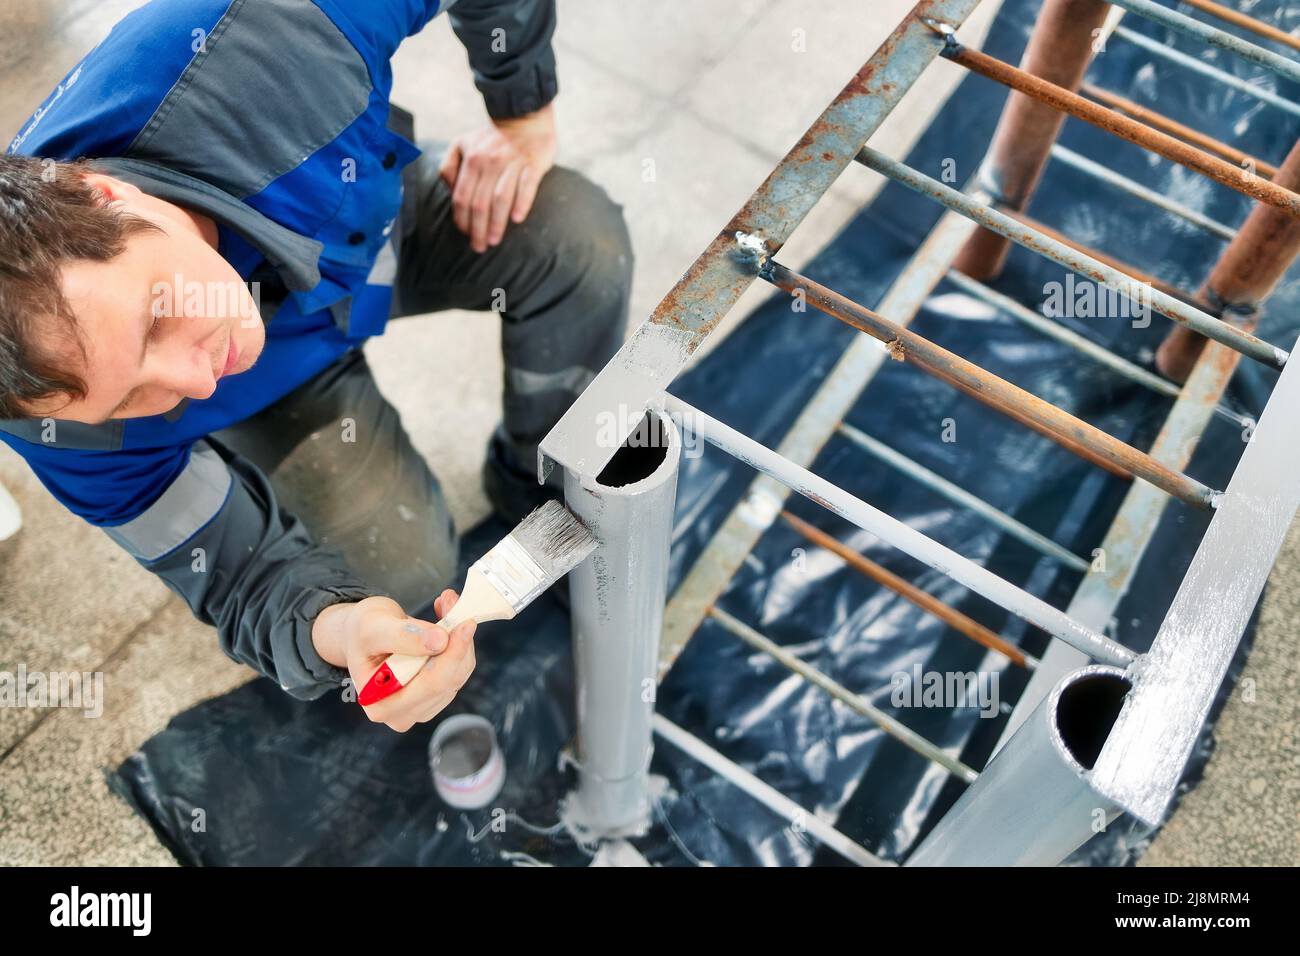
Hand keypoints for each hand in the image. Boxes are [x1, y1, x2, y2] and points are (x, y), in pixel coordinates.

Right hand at [313, 590, 476, 731]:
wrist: (365, 635)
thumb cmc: (362, 633)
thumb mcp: (373, 627)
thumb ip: (402, 636)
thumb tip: (439, 641)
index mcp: (381, 705)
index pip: (430, 684)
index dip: (452, 654)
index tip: (466, 624)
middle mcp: (403, 714)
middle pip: (449, 680)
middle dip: (458, 640)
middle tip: (454, 603)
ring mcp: (422, 707)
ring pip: (459, 672)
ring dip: (459, 637)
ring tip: (446, 604)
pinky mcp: (437, 694)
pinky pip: (460, 668)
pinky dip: (459, 642)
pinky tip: (446, 621)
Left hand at [439, 103, 556, 252]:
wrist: (524, 117)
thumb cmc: (491, 138)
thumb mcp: (463, 144)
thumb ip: (450, 166)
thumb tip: (451, 192)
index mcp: (471, 159)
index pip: (462, 197)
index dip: (462, 219)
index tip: (465, 235)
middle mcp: (489, 161)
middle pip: (479, 203)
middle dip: (478, 229)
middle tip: (479, 247)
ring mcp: (512, 162)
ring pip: (501, 199)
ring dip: (497, 223)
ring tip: (494, 240)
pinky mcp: (533, 164)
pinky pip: (526, 187)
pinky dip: (521, 203)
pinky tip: (517, 219)